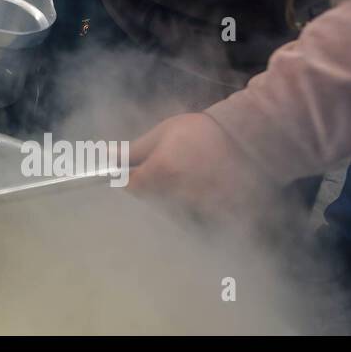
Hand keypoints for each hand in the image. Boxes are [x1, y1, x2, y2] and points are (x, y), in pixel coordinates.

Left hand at [126, 112, 271, 221]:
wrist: (247, 139)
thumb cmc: (199, 131)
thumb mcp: (162, 134)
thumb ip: (132, 151)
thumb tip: (103, 156)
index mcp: (159, 172)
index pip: (128, 185)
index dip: (127, 177)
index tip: (135, 170)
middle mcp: (176, 195)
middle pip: (151, 199)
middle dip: (155, 186)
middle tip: (173, 168)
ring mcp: (198, 209)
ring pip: (173, 211)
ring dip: (176, 198)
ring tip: (192, 177)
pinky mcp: (218, 218)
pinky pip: (198, 220)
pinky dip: (198, 208)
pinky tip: (206, 189)